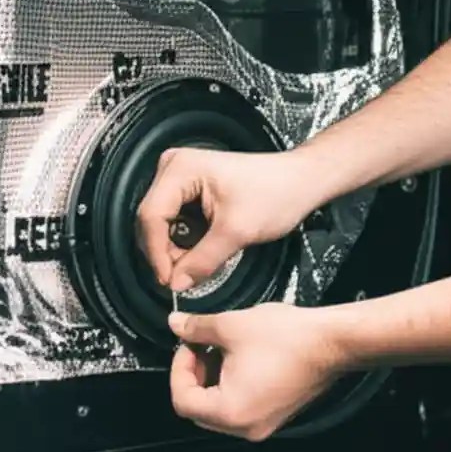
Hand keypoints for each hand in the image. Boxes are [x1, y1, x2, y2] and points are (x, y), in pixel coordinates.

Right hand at [136, 148, 321, 290]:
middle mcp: (172, 167)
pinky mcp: (186, 187)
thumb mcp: (237, 232)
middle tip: (182, 278)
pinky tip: (200, 250)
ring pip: (160, 222)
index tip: (168, 281)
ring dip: (174, 248)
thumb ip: (202, 260)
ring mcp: (178, 176)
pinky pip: (173, 219)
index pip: (151, 216)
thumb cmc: (276, 194)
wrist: (299, 181)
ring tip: (196, 264)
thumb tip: (176, 283)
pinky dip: (184, 240)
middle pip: (151, 219)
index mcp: (180, 169)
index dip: (156, 253)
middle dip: (165, 252)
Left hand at [168, 303, 346, 440]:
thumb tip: (174, 324)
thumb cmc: (284, 337)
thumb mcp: (230, 326)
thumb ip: (196, 329)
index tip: (187, 345)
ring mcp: (263, 425)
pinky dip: (230, 385)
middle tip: (200, 346)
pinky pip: (240, 406)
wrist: (334, 342)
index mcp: (230, 413)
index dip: (178, 370)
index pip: (183, 401)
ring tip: (220, 348)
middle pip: (199, 410)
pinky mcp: (275, 415)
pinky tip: (238, 358)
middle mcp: (245, 428)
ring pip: (219, 408)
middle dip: (194, 375)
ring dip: (211, 379)